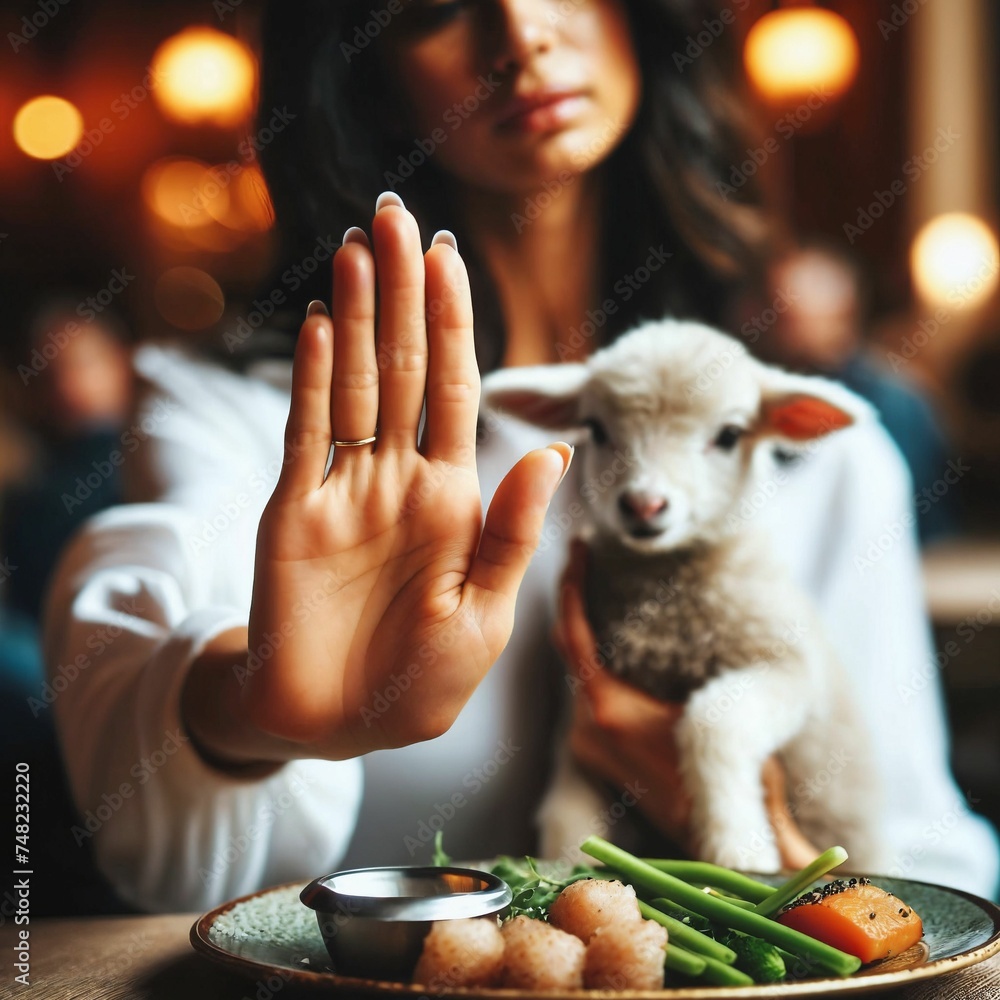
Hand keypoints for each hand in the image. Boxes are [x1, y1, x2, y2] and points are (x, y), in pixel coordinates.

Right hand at [198, 196, 571, 762]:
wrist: (335, 725)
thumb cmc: (419, 682)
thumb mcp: (484, 616)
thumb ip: (513, 533)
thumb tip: (554, 449)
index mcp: (452, 498)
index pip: (455, 391)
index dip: (453, 323)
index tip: (449, 258)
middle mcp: (398, 479)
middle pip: (402, 368)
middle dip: (400, 293)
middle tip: (395, 215)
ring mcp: (344, 490)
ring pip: (352, 384)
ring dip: (355, 318)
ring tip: (358, 248)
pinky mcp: (292, 512)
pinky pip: (304, 434)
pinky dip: (311, 380)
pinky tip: (320, 325)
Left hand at [554, 539, 818, 868]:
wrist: (724, 845)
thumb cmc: (728, 778)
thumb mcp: (713, 714)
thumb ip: (680, 679)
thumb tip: (678, 625)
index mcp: (605, 710)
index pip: (573, 635)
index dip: (572, 587)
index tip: (577, 547)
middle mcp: (585, 725)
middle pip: (571, 649)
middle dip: (578, 602)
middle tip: (588, 556)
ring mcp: (587, 743)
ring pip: (580, 673)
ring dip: (588, 635)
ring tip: (601, 590)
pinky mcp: (597, 754)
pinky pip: (589, 695)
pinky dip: (595, 664)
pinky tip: (611, 643)